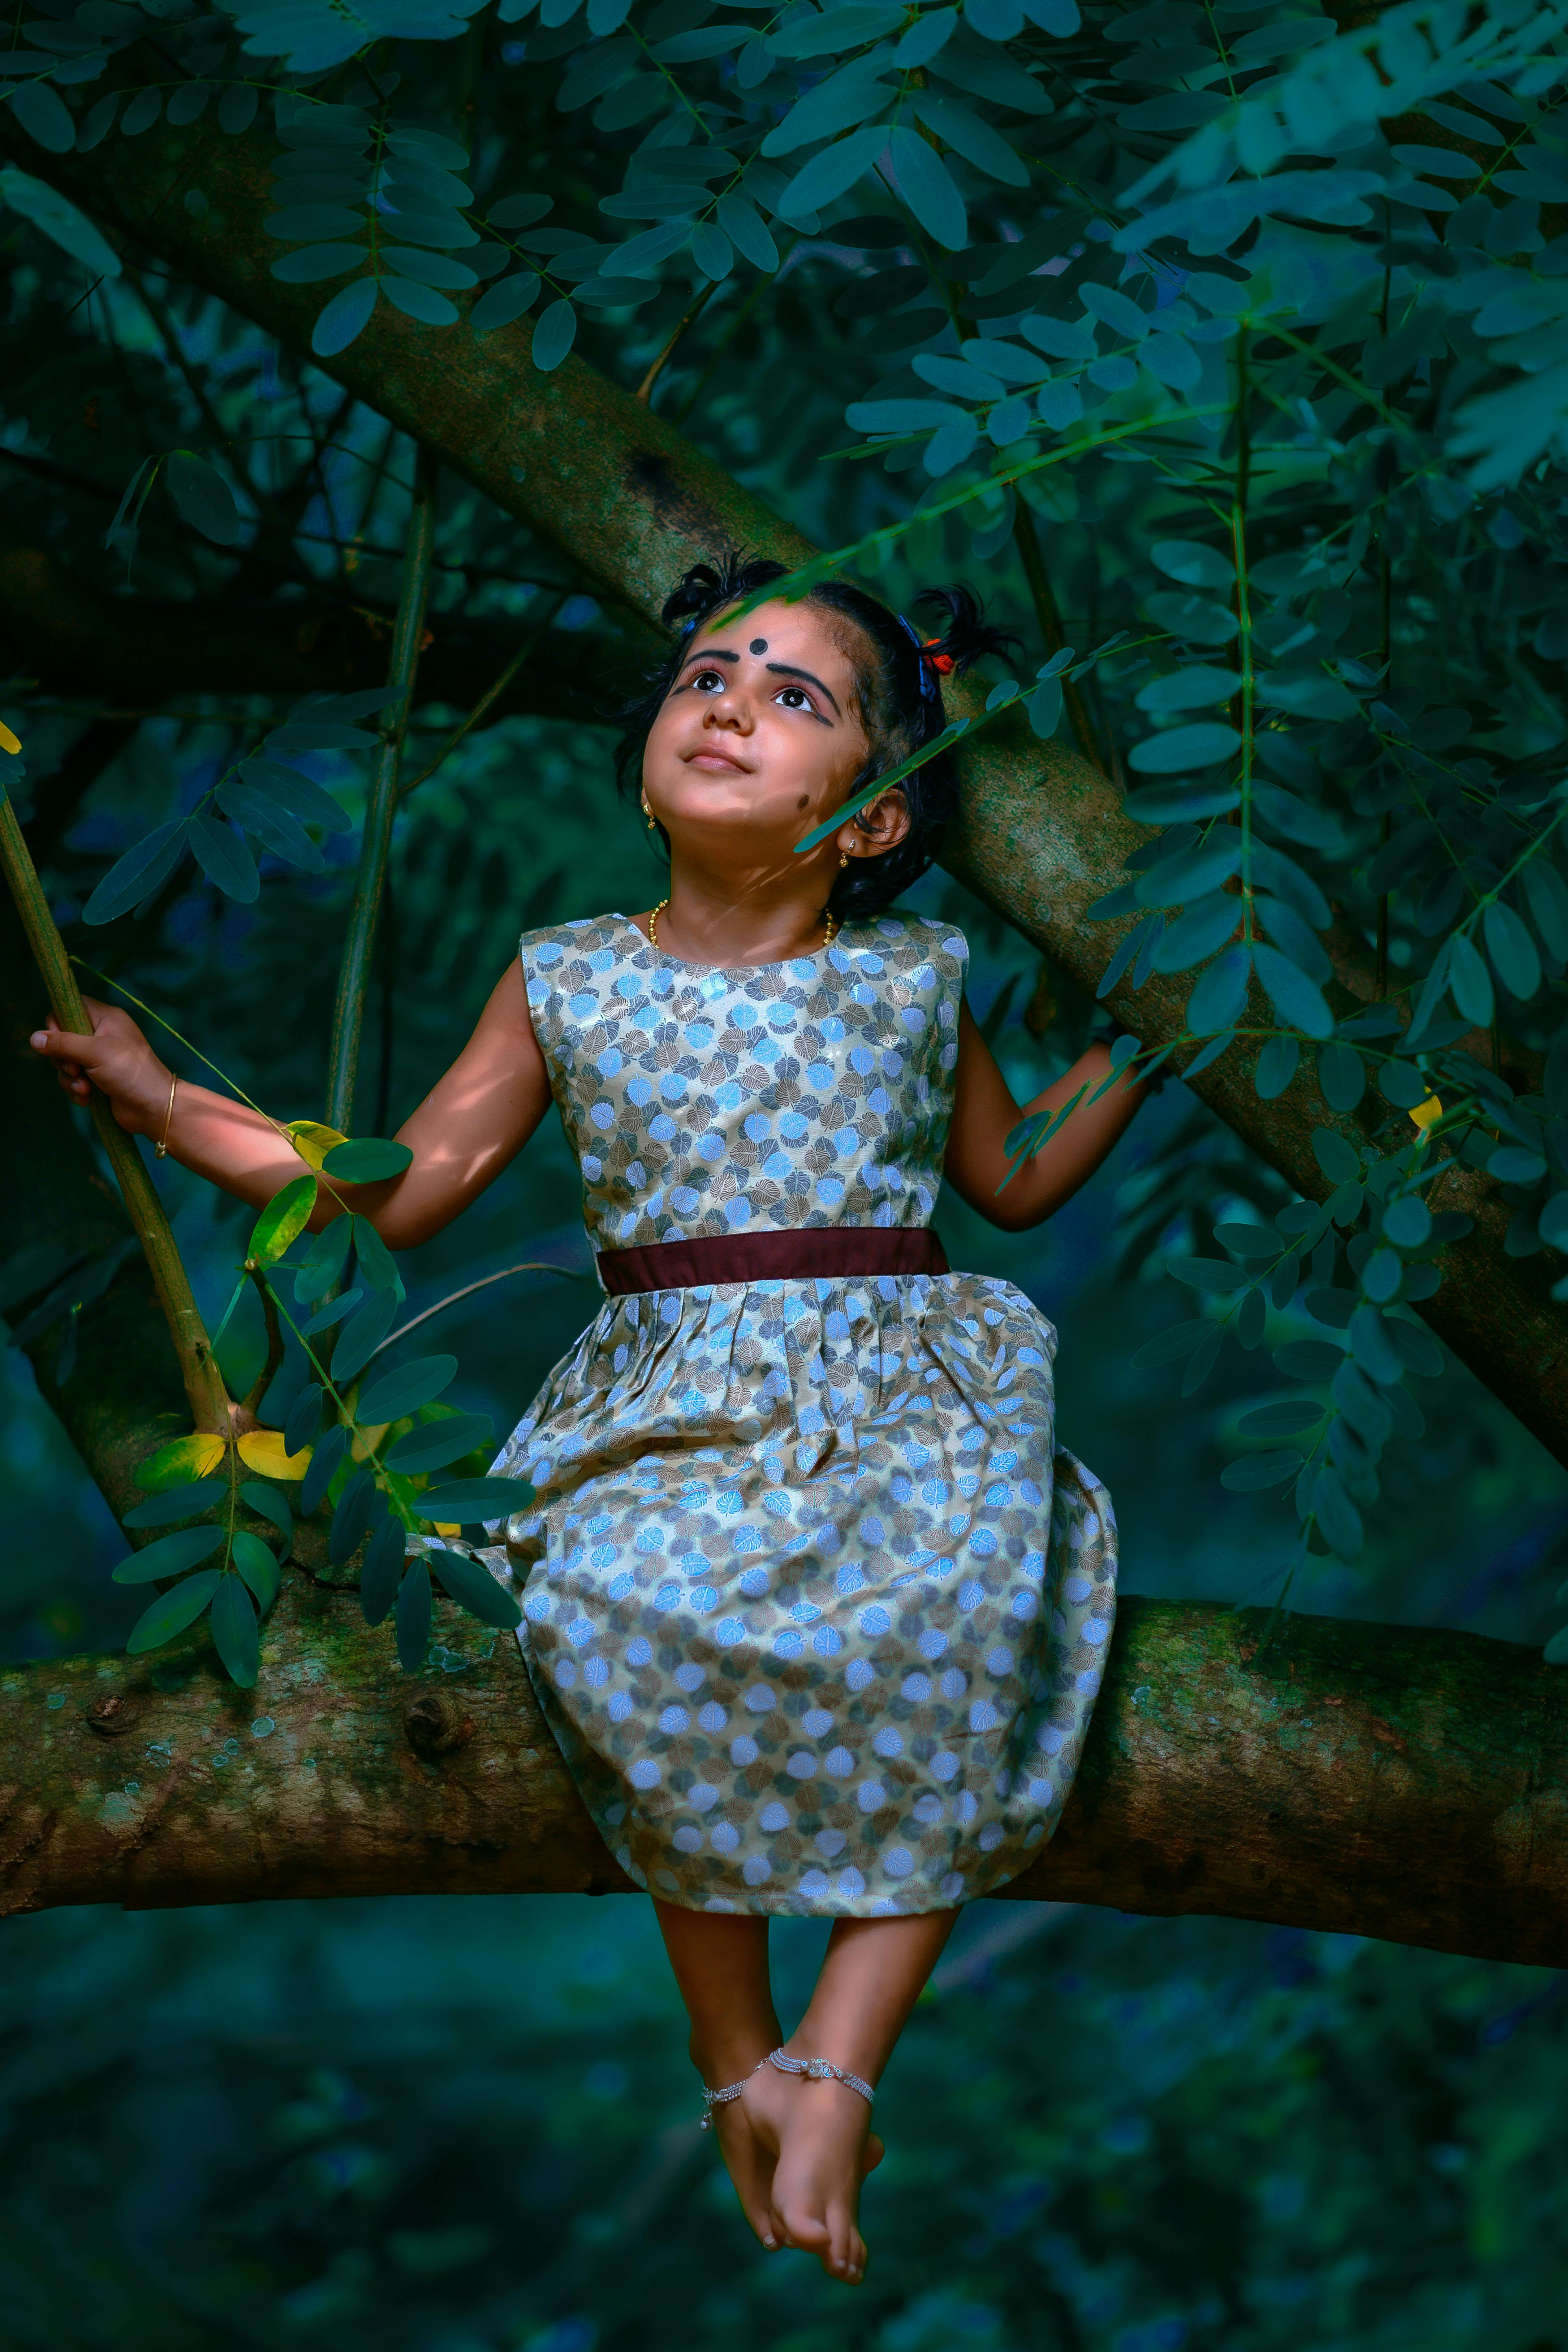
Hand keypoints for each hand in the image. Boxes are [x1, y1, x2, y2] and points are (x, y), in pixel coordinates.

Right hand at [30, 999, 170, 1135]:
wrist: (154, 1107)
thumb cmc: (130, 1072)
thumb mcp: (95, 1052)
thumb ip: (63, 1043)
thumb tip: (34, 1038)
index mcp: (106, 1018)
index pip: (70, 1007)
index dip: (58, 1022)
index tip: (58, 1039)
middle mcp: (101, 1035)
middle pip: (62, 1038)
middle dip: (63, 1059)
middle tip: (77, 1070)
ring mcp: (99, 1058)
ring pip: (65, 1062)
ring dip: (70, 1079)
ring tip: (85, 1089)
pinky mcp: (97, 1079)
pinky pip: (73, 1080)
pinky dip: (76, 1090)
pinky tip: (87, 1099)